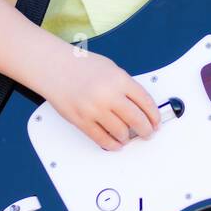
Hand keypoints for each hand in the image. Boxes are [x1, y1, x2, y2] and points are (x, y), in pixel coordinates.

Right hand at [38, 43, 160, 150]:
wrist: (54, 67)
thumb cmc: (80, 66)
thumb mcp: (111, 69)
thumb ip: (126, 86)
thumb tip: (141, 105)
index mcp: (119, 80)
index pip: (146, 102)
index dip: (154, 115)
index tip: (156, 121)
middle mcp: (108, 95)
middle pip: (137, 120)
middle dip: (146, 130)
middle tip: (148, 132)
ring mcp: (94, 109)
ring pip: (121, 132)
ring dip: (128, 138)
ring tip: (129, 136)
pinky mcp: (82, 121)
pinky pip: (101, 139)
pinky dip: (112, 144)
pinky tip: (116, 143)